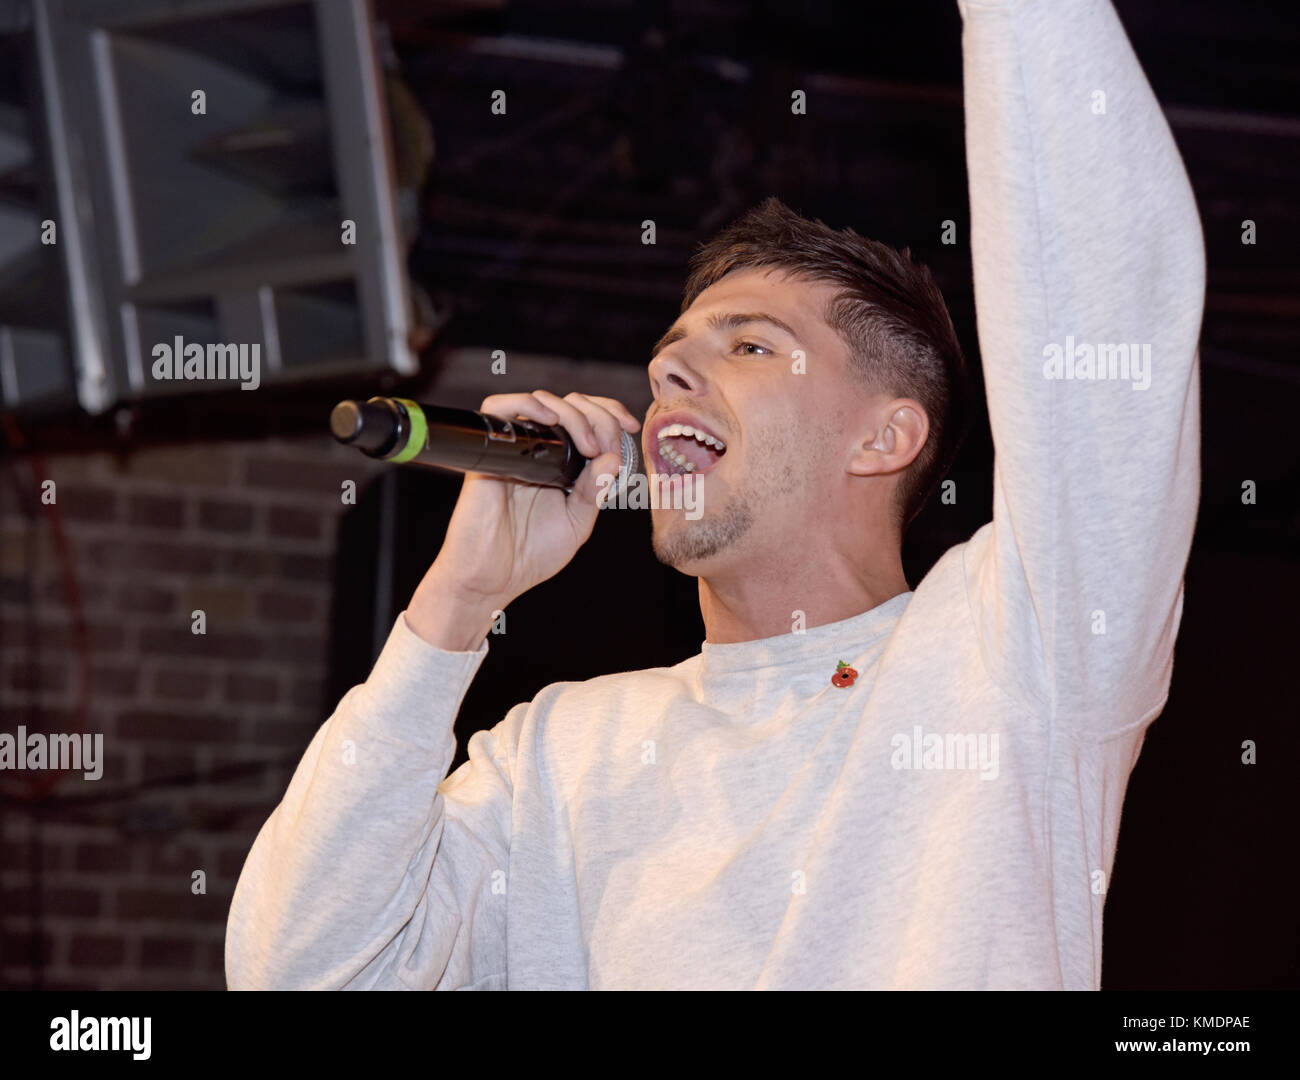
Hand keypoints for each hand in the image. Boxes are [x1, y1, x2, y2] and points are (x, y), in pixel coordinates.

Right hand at [407, 390, 640, 646]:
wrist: (491, 579)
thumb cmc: (529, 556)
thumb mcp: (576, 523)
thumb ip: (595, 491)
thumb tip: (614, 459)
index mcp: (562, 464)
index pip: (586, 418)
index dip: (609, 412)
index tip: (629, 425)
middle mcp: (539, 451)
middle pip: (569, 403)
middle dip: (598, 414)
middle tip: (605, 445)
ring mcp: (515, 449)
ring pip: (541, 401)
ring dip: (573, 413)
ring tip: (588, 444)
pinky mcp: (491, 454)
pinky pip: (499, 408)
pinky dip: (528, 404)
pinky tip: (552, 421)